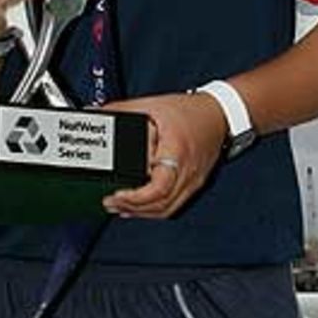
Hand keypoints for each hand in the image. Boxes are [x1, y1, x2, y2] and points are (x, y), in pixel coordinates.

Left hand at [100, 91, 228, 218]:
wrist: (220, 114)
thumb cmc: (191, 111)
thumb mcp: (152, 105)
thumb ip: (123, 110)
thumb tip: (97, 113)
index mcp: (176, 152)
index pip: (159, 187)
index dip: (136, 197)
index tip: (117, 195)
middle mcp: (187, 172)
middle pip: (160, 204)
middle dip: (132, 208)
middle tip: (109, 202)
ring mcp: (192, 181)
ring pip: (166, 209)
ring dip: (141, 212)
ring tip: (118, 207)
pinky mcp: (193, 184)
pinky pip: (173, 205)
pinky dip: (153, 210)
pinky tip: (138, 208)